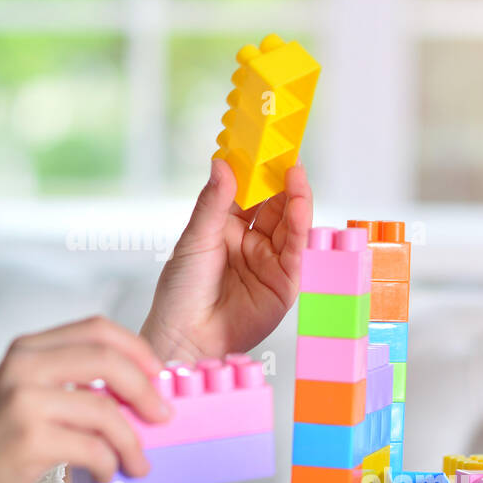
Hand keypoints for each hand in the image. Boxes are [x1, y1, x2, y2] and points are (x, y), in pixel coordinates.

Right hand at [0, 316, 171, 482]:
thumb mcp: (30, 391)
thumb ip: (74, 382)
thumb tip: (141, 391)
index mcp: (28, 349)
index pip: (97, 328)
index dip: (137, 349)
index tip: (157, 375)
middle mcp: (25, 367)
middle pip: (108, 361)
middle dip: (146, 391)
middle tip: (161, 417)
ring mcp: (24, 402)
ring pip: (105, 411)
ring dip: (132, 442)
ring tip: (137, 463)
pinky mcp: (29, 440)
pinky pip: (92, 448)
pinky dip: (109, 464)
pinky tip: (105, 475)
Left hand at [141, 158, 312, 361]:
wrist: (186, 337)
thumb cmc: (181, 292)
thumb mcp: (195, 239)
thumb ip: (213, 202)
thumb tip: (222, 163)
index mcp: (225, 229)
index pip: (248, 192)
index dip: (257, 170)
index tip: (264, 145)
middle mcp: (250, 243)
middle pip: (274, 205)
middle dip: (283, 180)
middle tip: (288, 153)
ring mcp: (269, 262)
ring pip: (289, 224)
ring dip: (296, 199)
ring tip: (296, 173)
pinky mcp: (284, 283)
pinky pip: (296, 250)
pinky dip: (301, 226)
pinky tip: (300, 205)